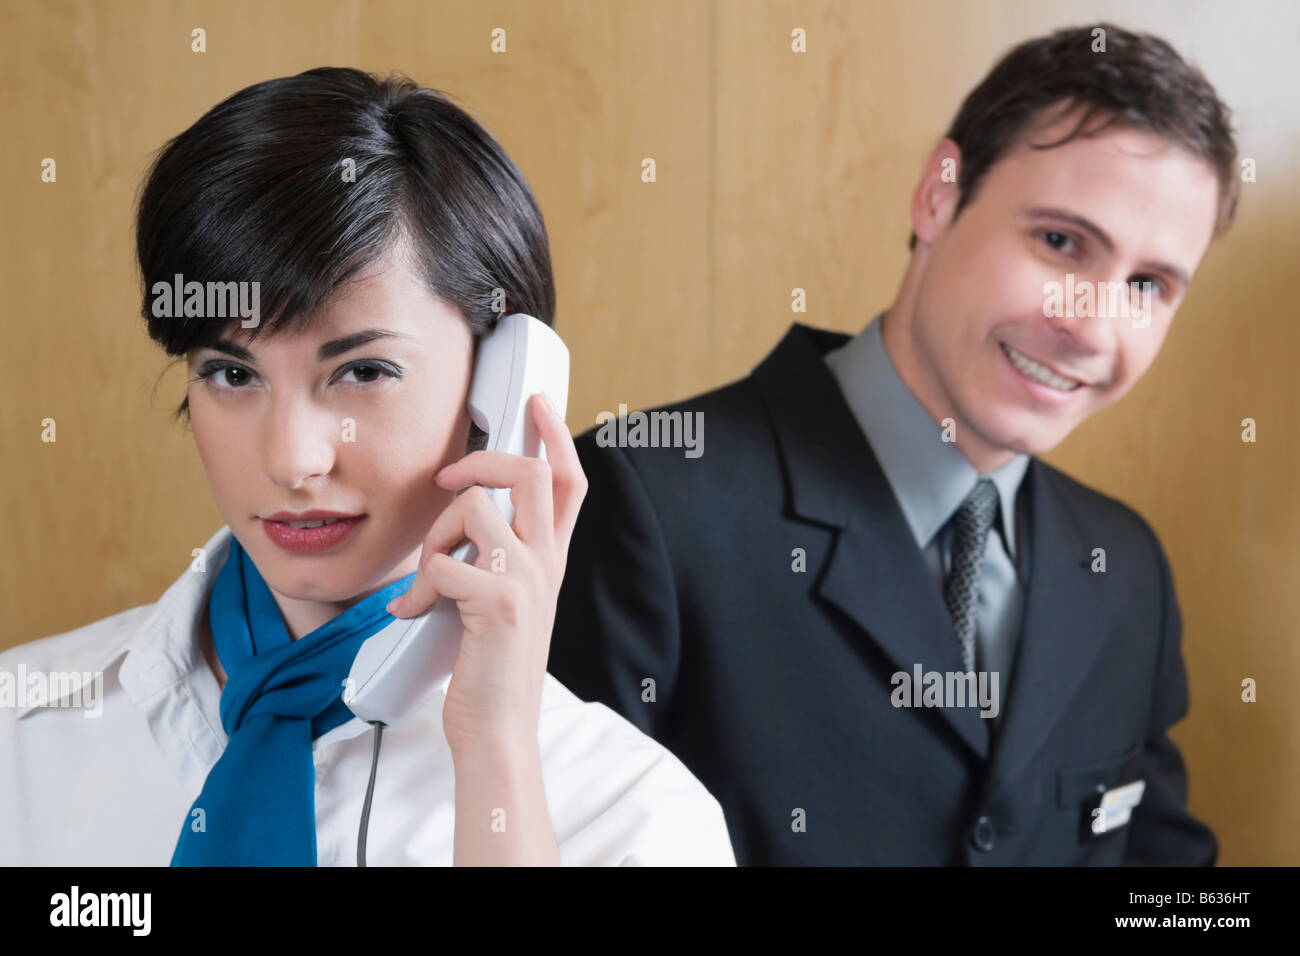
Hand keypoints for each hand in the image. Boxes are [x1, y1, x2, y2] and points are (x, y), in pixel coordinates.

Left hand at [385, 393, 587, 757]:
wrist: (498, 728)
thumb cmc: (492, 667)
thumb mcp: (505, 601)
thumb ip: (496, 557)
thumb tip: (462, 516)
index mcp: (550, 560)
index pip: (569, 483)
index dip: (555, 437)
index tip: (537, 404)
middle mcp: (547, 563)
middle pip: (529, 473)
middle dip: (481, 459)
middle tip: (449, 477)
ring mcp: (527, 580)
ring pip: (476, 506)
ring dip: (436, 536)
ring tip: (428, 578)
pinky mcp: (499, 602)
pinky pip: (443, 562)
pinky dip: (417, 588)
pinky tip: (415, 613)